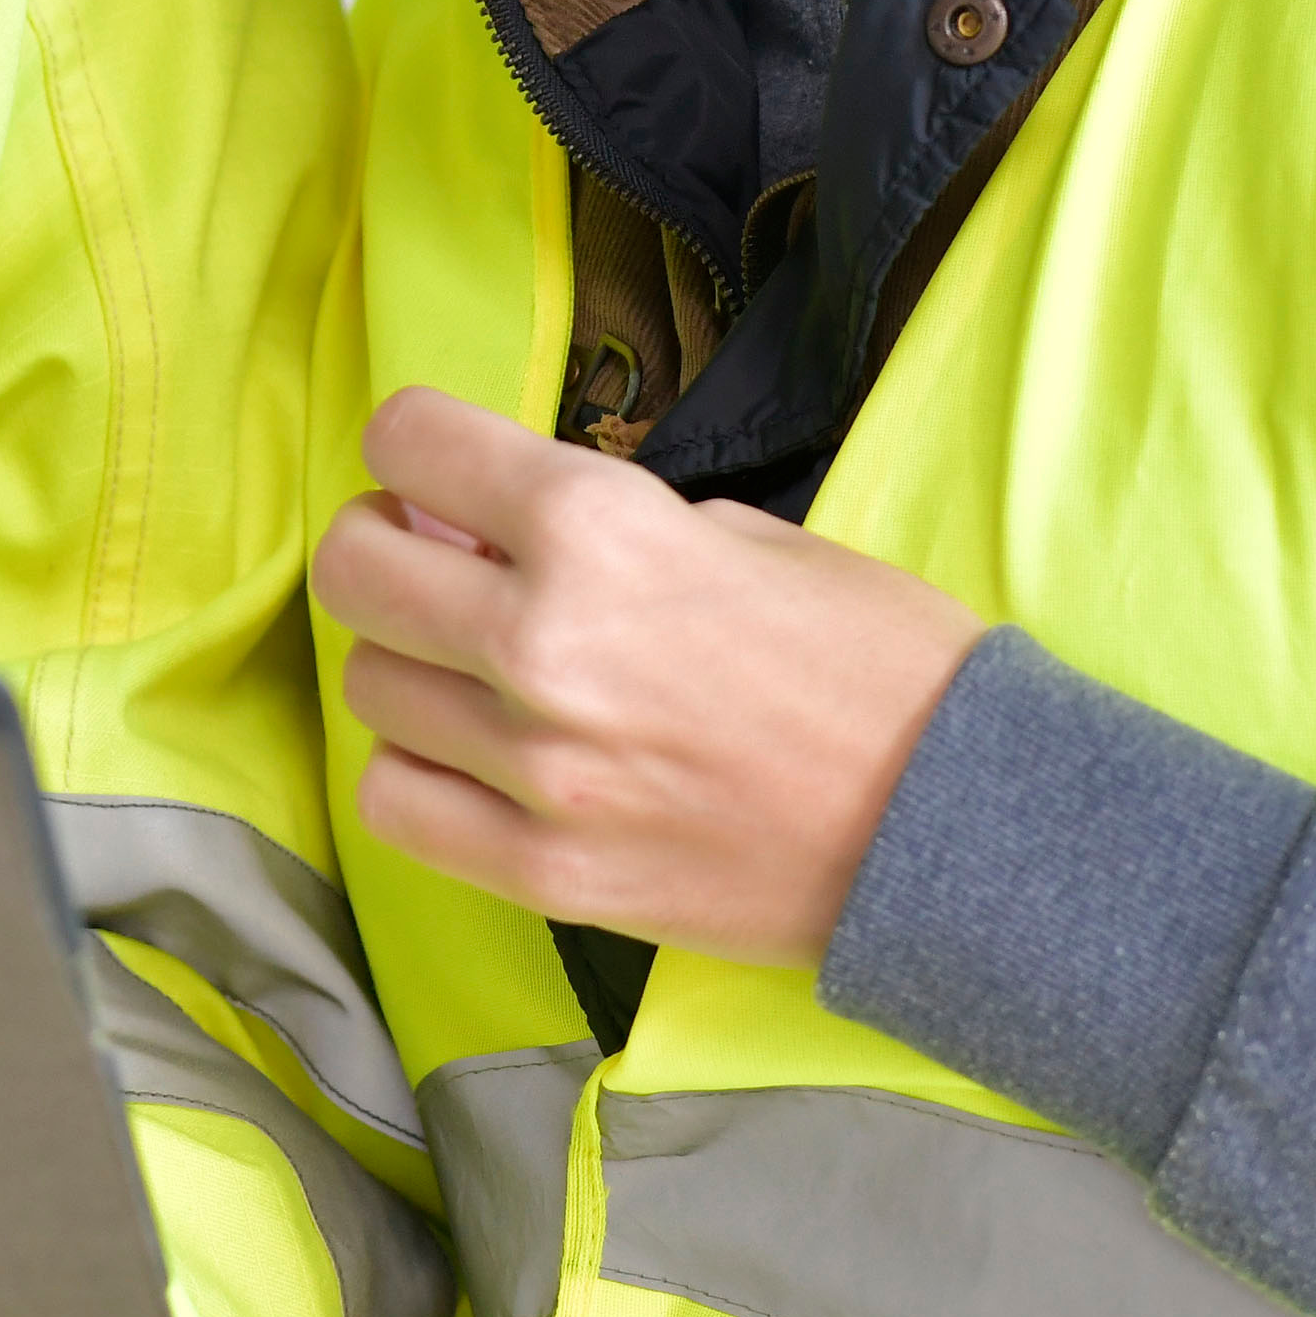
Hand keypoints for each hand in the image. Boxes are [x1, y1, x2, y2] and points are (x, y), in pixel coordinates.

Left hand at [313, 382, 980, 964]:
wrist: (962, 824)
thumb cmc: (878, 660)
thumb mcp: (749, 532)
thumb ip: (608, 521)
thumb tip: (488, 526)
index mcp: (598, 529)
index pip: (409, 442)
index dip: (418, 448)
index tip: (440, 471)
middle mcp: (541, 642)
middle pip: (353, 567)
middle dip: (388, 546)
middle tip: (441, 564)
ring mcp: (536, 769)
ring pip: (370, 686)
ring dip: (413, 663)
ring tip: (481, 671)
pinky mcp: (546, 874)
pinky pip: (397, 805)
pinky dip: (419, 771)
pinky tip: (477, 759)